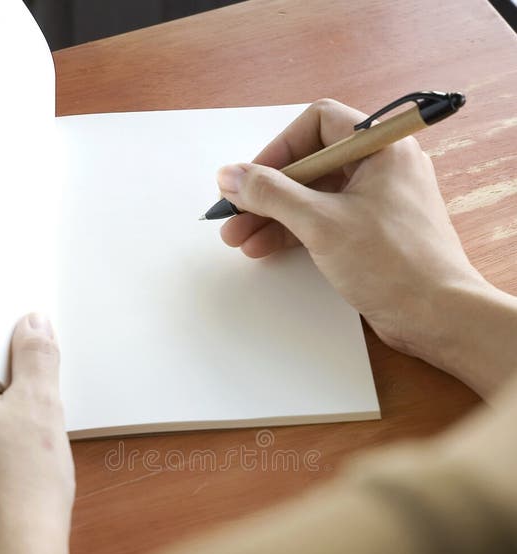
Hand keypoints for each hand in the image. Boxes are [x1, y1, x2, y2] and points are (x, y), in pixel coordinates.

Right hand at [217, 99, 498, 377]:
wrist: (437, 315)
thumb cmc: (393, 264)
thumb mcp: (320, 223)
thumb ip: (271, 194)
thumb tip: (231, 176)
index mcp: (381, 147)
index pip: (318, 124)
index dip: (278, 150)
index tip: (250, 179)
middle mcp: (382, 167)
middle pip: (312, 164)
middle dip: (268, 191)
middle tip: (234, 215)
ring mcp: (379, 202)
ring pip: (316, 196)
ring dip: (276, 215)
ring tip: (240, 239)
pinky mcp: (374, 234)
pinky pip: (327, 221)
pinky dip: (297, 232)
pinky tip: (267, 247)